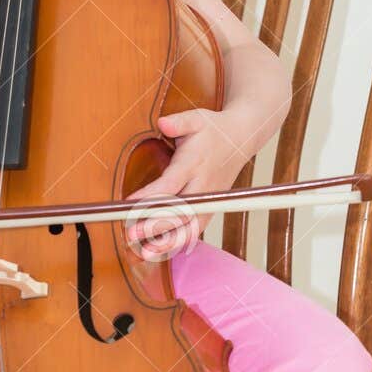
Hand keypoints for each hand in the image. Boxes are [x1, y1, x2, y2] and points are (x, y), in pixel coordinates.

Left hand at [125, 107, 247, 261]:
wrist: (242, 138)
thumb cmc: (213, 129)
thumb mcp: (196, 118)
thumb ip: (178, 122)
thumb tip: (162, 123)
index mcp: (194, 164)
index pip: (171, 183)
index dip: (151, 195)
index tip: (129, 203)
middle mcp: (202, 186)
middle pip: (180, 212)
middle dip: (154, 226)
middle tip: (130, 234)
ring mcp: (208, 201)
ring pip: (189, 228)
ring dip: (167, 243)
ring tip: (144, 253)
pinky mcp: (209, 209)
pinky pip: (193, 231)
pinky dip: (177, 243)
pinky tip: (158, 252)